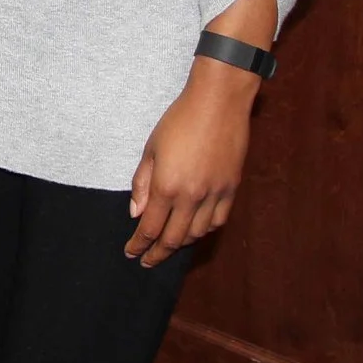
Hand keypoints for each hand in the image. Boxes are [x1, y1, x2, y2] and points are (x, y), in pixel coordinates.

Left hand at [125, 57, 259, 267]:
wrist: (219, 102)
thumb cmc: (180, 119)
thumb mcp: (151, 148)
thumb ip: (142, 183)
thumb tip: (135, 212)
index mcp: (166, 186)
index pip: (150, 228)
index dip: (139, 244)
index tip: (131, 252)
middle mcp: (191, 196)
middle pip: (173, 238)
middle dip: (157, 253)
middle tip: (147, 260)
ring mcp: (214, 194)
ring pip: (196, 233)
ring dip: (180, 243)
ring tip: (169, 245)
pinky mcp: (231, 188)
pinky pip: (218, 220)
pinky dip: (204, 230)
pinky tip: (195, 229)